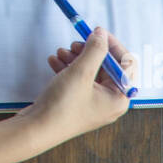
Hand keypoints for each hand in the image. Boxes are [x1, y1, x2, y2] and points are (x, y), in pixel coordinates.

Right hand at [22, 28, 135, 148]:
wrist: (37, 129)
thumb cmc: (63, 107)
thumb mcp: (81, 72)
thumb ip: (95, 50)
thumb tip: (101, 34)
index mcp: (119, 98)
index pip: (126, 64)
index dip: (112, 45)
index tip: (97, 32)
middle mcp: (109, 102)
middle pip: (107, 66)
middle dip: (90, 51)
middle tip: (76, 42)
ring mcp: (93, 103)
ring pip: (90, 71)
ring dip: (76, 58)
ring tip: (61, 52)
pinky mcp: (77, 103)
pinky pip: (78, 80)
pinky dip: (68, 68)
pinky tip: (54, 61)